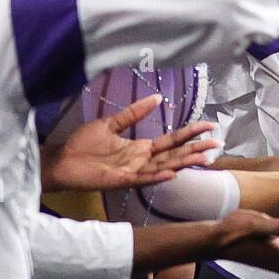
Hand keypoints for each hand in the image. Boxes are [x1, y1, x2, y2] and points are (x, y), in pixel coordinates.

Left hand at [40, 94, 217, 192]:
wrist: (62, 159)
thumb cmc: (83, 144)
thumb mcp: (111, 123)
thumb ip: (134, 113)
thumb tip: (158, 97)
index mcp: (141, 147)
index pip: (172, 140)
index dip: (190, 133)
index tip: (209, 125)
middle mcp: (142, 160)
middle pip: (175, 154)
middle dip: (196, 148)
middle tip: (217, 142)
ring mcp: (134, 172)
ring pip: (165, 167)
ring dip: (185, 162)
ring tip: (204, 157)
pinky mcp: (122, 181)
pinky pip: (144, 179)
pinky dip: (159, 176)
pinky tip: (173, 172)